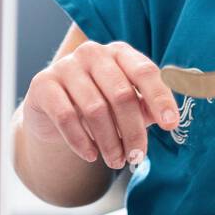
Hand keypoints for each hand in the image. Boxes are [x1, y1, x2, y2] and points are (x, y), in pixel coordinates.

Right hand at [21, 40, 179, 169]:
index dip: (160, 98)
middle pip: (121, 94)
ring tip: (116, 161)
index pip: (145, 71)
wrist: (51, 110)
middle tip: (137, 157)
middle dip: (133, 131)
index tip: (171, 124)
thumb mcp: (125, 105)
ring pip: (95, 109)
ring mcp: (65, 66)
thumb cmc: (98, 104)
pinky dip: (82, 141)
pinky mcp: (43, 84)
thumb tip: (168, 118)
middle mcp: (93, 53)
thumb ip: (146, 108)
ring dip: (109, 142)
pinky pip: (66, 117)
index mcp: (119, 52)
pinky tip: (91, 156)